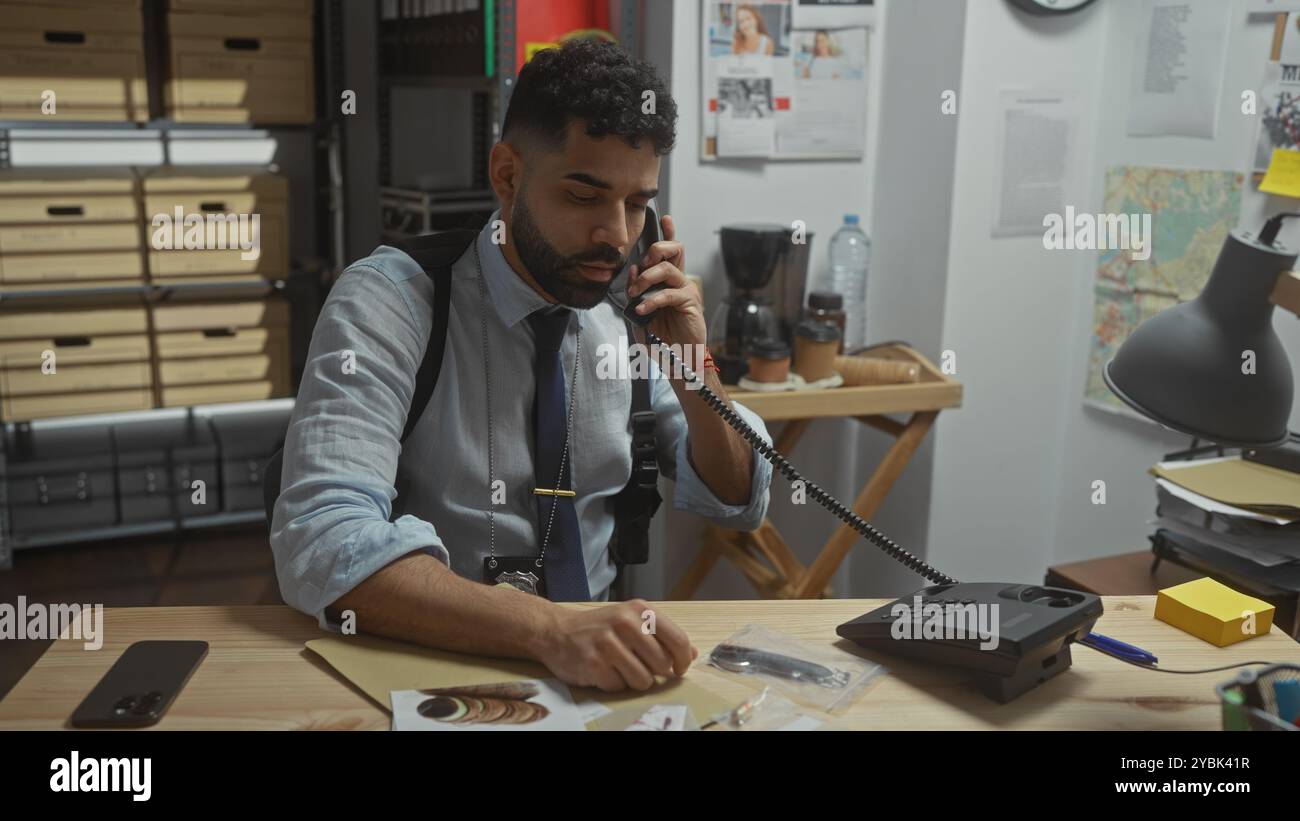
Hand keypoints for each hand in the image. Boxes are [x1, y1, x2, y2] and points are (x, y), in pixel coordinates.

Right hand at [535, 598, 698, 691]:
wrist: (556, 632)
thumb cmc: (600, 628)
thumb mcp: (633, 621)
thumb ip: (662, 635)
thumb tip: (693, 653)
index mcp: (640, 610)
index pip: (678, 640)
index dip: (683, 660)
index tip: (679, 669)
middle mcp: (625, 623)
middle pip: (662, 665)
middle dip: (655, 672)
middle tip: (641, 666)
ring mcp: (608, 643)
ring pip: (643, 680)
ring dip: (635, 680)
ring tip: (620, 668)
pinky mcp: (593, 664)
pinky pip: (619, 687)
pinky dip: (614, 684)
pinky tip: (604, 670)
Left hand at [626, 214, 706, 350]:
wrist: (678, 359)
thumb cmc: (662, 337)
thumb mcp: (642, 312)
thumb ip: (637, 290)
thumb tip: (633, 270)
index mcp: (670, 281)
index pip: (671, 252)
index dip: (669, 233)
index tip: (664, 218)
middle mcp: (680, 282)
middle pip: (674, 249)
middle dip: (654, 251)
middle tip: (641, 267)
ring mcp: (686, 291)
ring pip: (667, 268)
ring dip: (646, 278)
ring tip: (636, 294)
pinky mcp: (690, 303)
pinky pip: (668, 293)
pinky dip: (651, 300)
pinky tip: (642, 309)